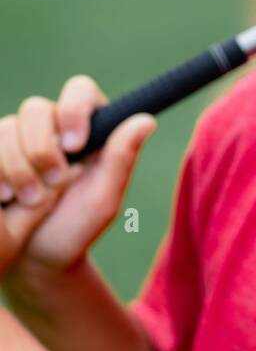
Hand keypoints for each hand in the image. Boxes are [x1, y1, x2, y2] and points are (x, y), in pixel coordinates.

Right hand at [0, 75, 155, 283]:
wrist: (34, 259)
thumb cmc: (75, 229)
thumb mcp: (103, 200)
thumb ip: (121, 159)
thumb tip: (146, 120)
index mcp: (88, 129)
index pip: (80, 92)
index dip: (74, 110)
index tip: (75, 145)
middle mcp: (51, 126)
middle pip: (36, 108)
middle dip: (41, 149)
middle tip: (54, 184)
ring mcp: (18, 138)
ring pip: (7, 128)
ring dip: (18, 168)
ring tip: (29, 201)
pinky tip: (6, 198)